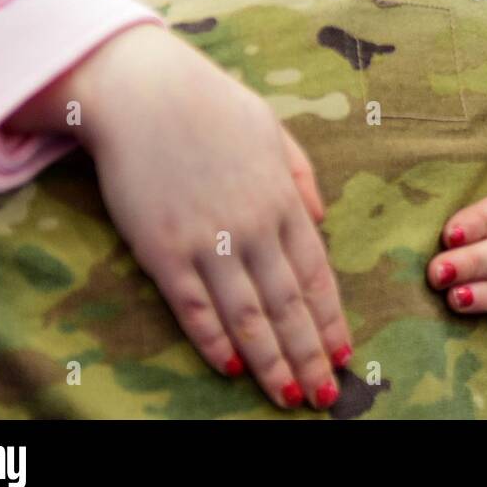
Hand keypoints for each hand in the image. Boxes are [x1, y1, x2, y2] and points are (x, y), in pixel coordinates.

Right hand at [16, 25, 351, 409]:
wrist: (141, 90)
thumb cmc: (210, 104)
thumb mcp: (272, 129)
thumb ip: (301, 175)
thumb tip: (321, 217)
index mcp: (284, 199)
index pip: (316, 274)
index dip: (331, 319)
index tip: (345, 353)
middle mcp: (253, 226)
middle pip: (289, 306)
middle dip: (310, 356)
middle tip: (326, 396)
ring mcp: (208, 241)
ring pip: (248, 316)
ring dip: (269, 362)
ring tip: (288, 396)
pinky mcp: (162, 250)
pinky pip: (193, 307)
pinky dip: (213, 341)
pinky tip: (230, 367)